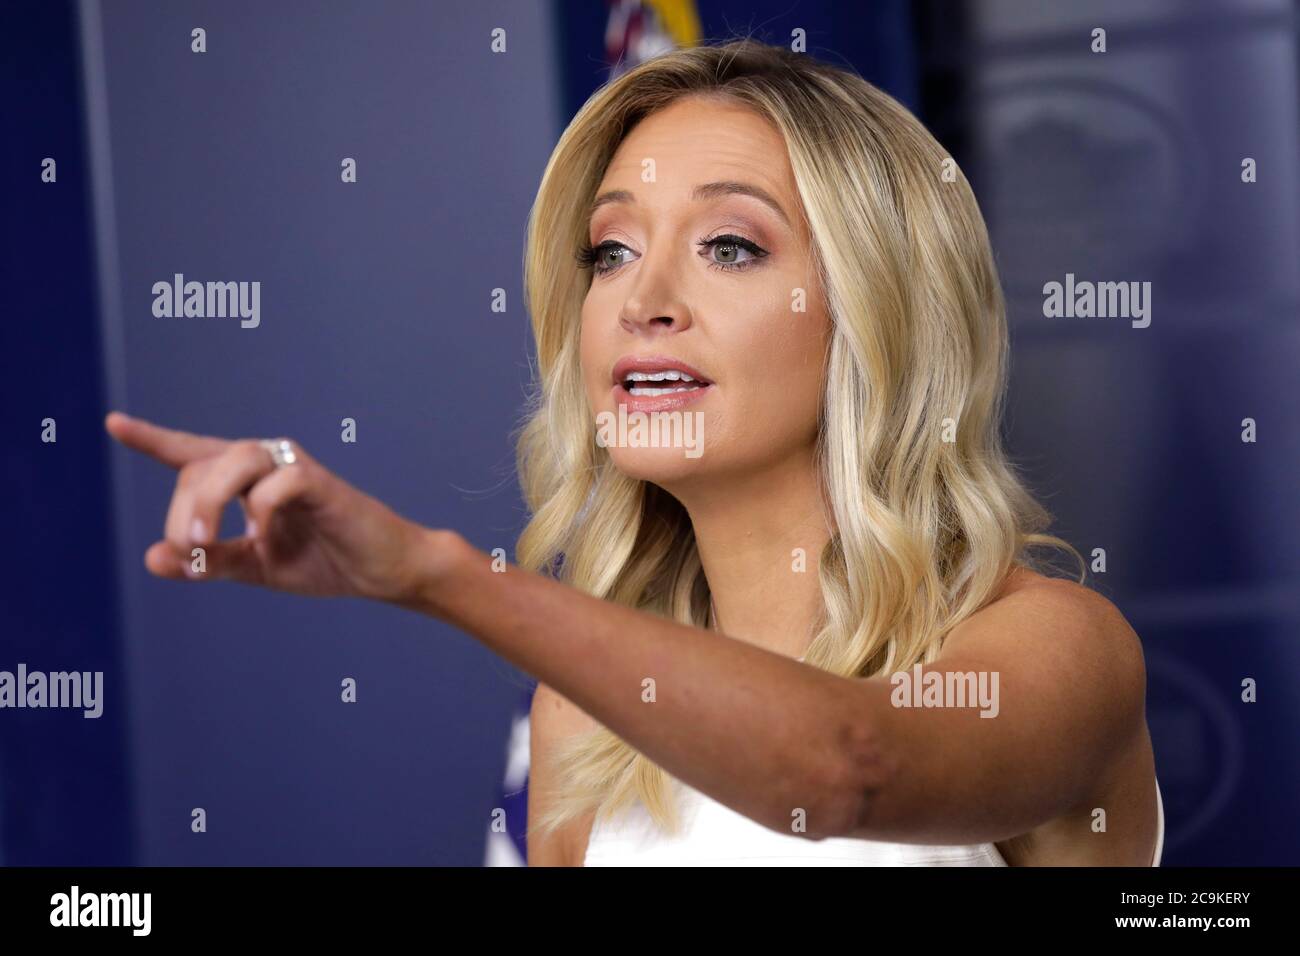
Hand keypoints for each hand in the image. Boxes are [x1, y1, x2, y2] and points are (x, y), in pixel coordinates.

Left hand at [104, 411, 433, 601]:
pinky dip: (258, 511)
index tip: (114, 423)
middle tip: (188, 553)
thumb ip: (207, 562)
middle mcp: (266, 463)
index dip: (153, 438)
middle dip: (181, 512)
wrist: (384, 571)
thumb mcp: (255, 568)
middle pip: (199, 466)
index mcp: (247, 480)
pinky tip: (264, 537)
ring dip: (207, 503)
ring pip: (232, 461)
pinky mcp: (320, 481)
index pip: (192, 453)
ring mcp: (293, 467)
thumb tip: (152, 558)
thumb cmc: (325, 560)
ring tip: (199, 542)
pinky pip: (275, 484)